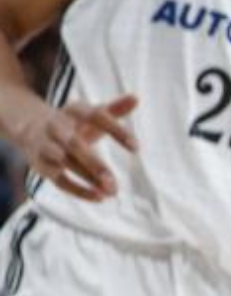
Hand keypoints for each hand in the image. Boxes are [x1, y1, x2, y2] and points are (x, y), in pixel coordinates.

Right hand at [5, 93, 137, 200]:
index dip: (116, 131)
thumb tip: (136, 98)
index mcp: (73, 110)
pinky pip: (57, 179)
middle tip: (115, 182)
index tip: (137, 148)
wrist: (29, 126)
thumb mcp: (90, 112)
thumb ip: (114, 108)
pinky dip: (77, 189)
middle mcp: (56, 127)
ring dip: (88, 178)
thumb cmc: (72, 121)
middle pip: (75, 145)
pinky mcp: (40, 164)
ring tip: (111, 191)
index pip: (96, 116)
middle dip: (95, 164)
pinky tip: (99, 197)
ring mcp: (46, 146)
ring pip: (65, 163)